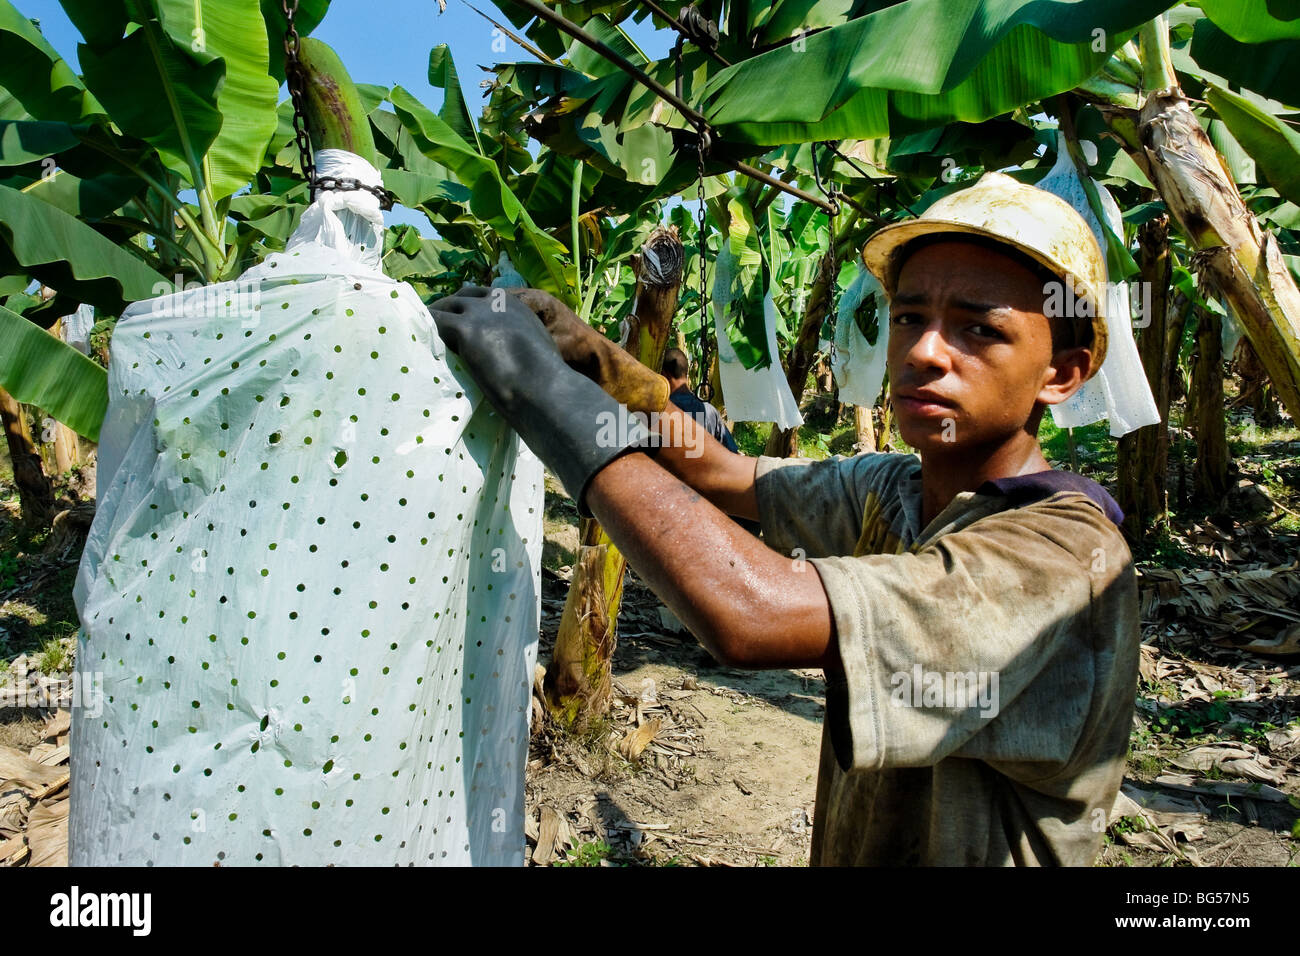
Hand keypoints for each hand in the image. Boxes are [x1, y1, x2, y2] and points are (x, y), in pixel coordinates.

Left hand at [427, 285, 654, 515]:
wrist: (547, 393)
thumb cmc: (548, 387)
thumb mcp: (538, 357)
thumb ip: (524, 351)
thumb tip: (524, 371)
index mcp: (520, 309)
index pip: (485, 296)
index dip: (467, 307)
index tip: (455, 319)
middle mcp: (500, 303)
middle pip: (461, 296)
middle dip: (445, 307)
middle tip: (429, 324)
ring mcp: (481, 314)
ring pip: (443, 307)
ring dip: (430, 319)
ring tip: (414, 335)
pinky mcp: (466, 329)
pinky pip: (434, 323)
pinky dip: (423, 331)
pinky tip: (413, 343)